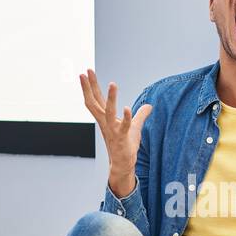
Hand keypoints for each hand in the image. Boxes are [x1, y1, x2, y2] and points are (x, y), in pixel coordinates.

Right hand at [79, 69, 151, 196]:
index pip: (96, 99)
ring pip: (108, 112)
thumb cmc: (126, 144)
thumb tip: (149, 105)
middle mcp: (105, 123)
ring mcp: (112, 130)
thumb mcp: (135, 126)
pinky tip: (128, 108)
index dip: (90, 86)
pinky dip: (126, 118)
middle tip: (86, 72)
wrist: (123, 164)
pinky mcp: (121, 139)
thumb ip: (140, 115)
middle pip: (94, 102)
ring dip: (111, 98)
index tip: (86, 72)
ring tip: (113, 83)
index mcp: (105, 118)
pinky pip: (123, 127)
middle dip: (90, 87)